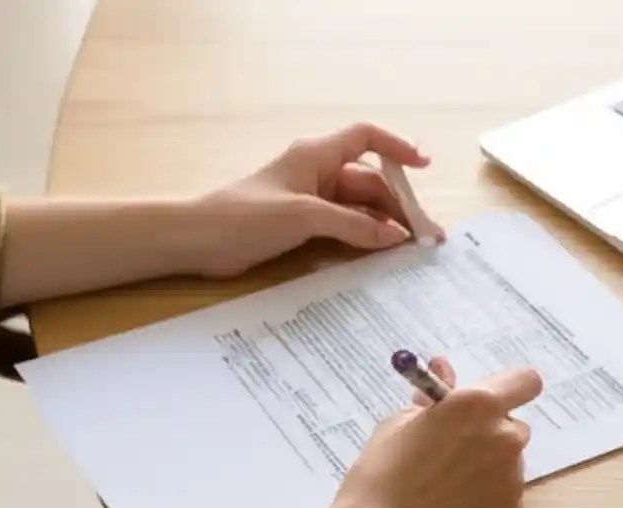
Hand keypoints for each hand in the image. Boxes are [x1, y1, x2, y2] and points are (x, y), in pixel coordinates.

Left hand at [188, 122, 445, 276]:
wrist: (196, 241)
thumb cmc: (244, 216)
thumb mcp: (304, 217)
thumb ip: (353, 225)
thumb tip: (396, 236)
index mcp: (316, 156)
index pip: (366, 138)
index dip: (397, 147)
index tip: (424, 167)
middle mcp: (318, 174)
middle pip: (370, 182)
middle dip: (399, 205)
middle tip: (426, 235)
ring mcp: (312, 201)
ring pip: (360, 208)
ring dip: (385, 225)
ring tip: (411, 249)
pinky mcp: (304, 226)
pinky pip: (345, 227)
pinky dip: (364, 238)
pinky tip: (382, 255)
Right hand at [334, 360, 541, 507]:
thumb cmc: (381, 475)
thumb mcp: (399, 422)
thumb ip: (433, 397)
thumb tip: (444, 370)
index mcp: (479, 405)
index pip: (525, 381)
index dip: (510, 388)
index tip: (493, 400)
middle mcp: (505, 438)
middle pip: (514, 427)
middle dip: (491, 434)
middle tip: (455, 451)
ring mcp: (513, 481)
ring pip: (510, 466)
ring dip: (488, 469)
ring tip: (446, 490)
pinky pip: (505, 500)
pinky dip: (486, 504)